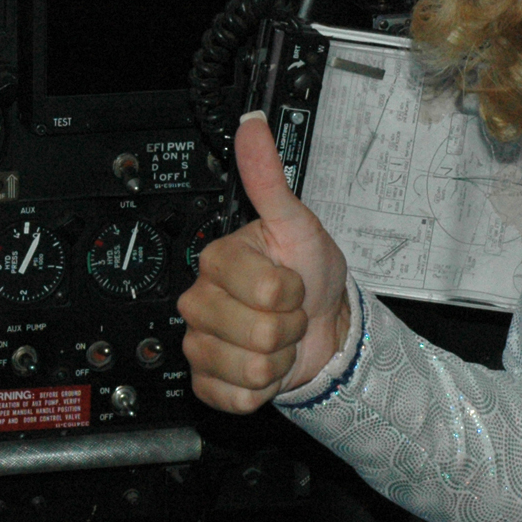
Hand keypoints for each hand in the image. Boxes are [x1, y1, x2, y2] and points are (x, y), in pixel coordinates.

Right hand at [177, 114, 352, 412]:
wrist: (321, 327)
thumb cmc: (309, 274)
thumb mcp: (296, 222)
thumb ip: (268, 177)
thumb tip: (251, 125)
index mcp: (218, 261)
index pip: (265, 290)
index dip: (290, 292)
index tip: (291, 282)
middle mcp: (200, 301)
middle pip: (258, 332)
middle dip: (287, 327)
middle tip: (286, 313)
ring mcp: (199, 343)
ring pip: (249, 367)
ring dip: (278, 360)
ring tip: (277, 339)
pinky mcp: (206, 382)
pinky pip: (235, 397)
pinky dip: (261, 391)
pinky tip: (263, 367)